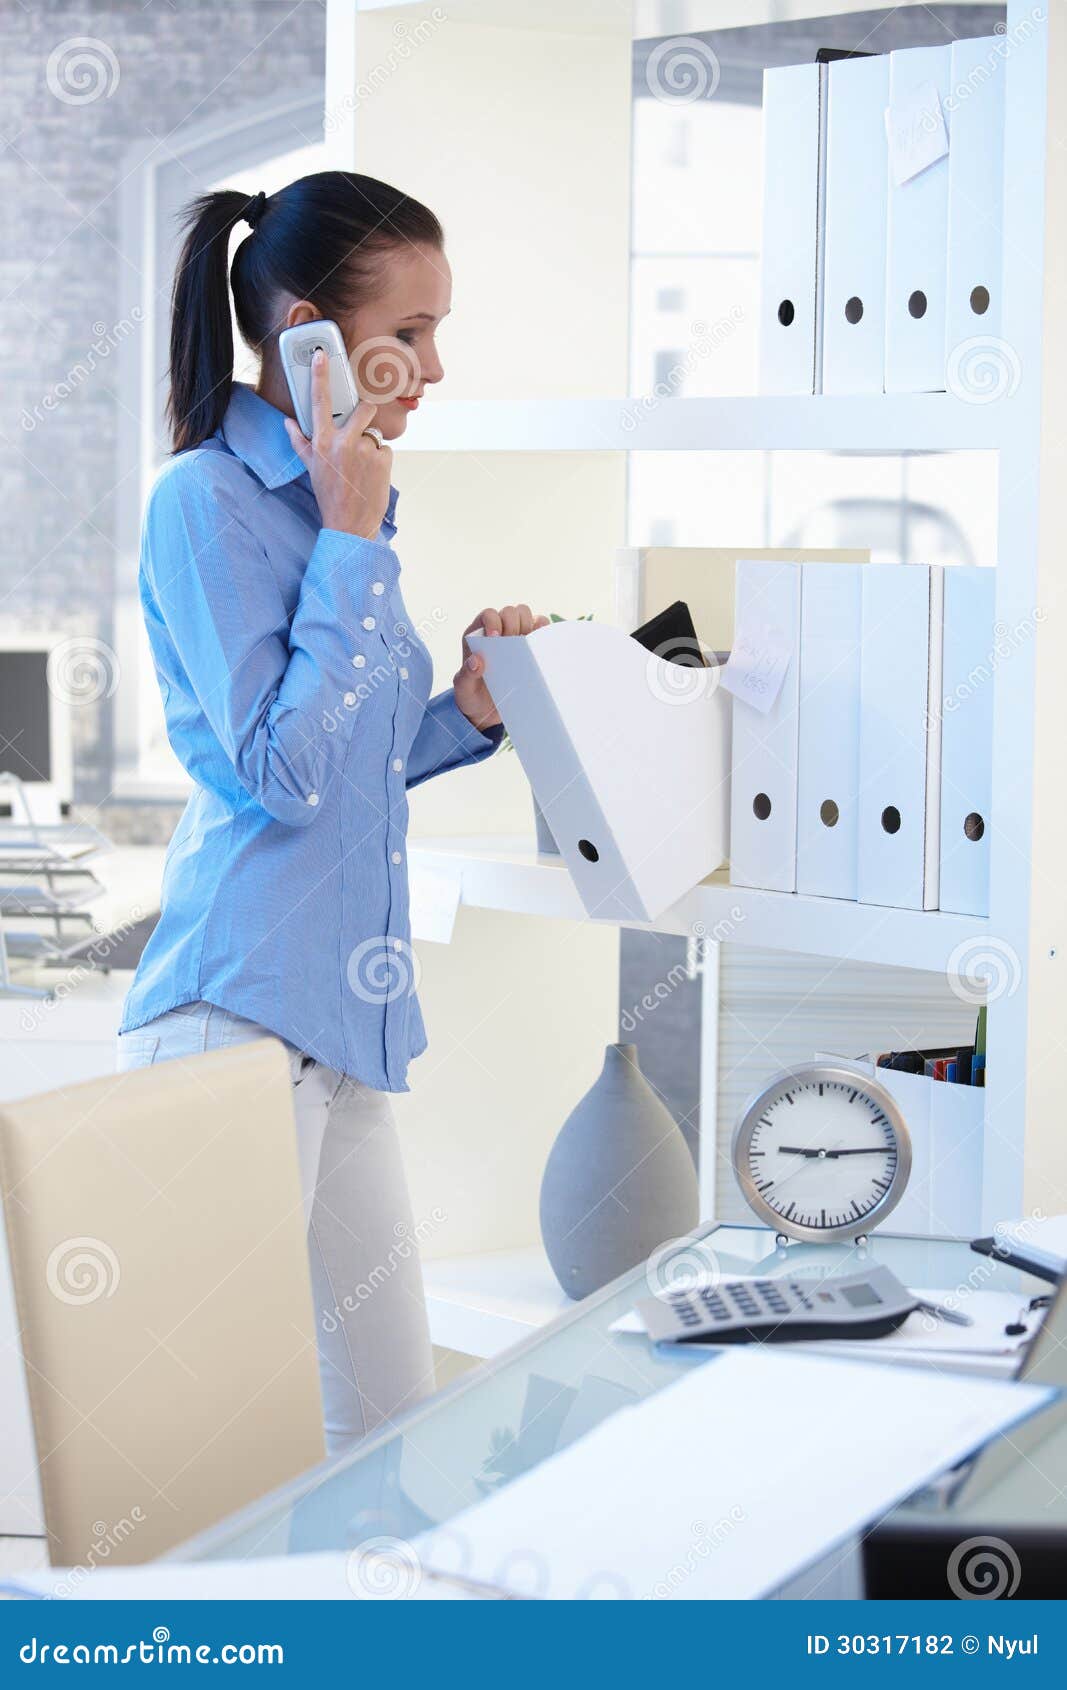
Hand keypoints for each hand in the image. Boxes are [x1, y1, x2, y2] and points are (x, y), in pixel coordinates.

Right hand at [284, 350, 392, 539]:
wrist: (350, 524)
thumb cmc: (329, 495)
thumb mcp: (311, 468)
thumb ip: (300, 442)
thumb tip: (289, 423)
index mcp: (322, 442)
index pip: (320, 401)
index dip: (320, 375)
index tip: (322, 354)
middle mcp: (342, 442)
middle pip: (363, 409)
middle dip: (366, 417)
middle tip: (360, 437)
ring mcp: (364, 450)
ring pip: (375, 434)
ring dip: (371, 447)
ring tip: (363, 468)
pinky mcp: (382, 460)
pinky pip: (386, 450)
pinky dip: (381, 461)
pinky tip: (372, 476)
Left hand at [454, 605, 548, 730]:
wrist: (488, 712)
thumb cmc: (472, 696)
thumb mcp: (464, 689)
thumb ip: (466, 675)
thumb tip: (476, 660)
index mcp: (478, 635)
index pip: (488, 615)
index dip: (493, 620)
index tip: (496, 637)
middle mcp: (497, 631)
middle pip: (510, 612)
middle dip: (514, 623)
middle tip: (513, 643)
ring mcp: (515, 638)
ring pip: (527, 616)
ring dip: (530, 626)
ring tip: (527, 646)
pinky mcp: (530, 647)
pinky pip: (541, 629)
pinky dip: (543, 632)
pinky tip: (540, 645)